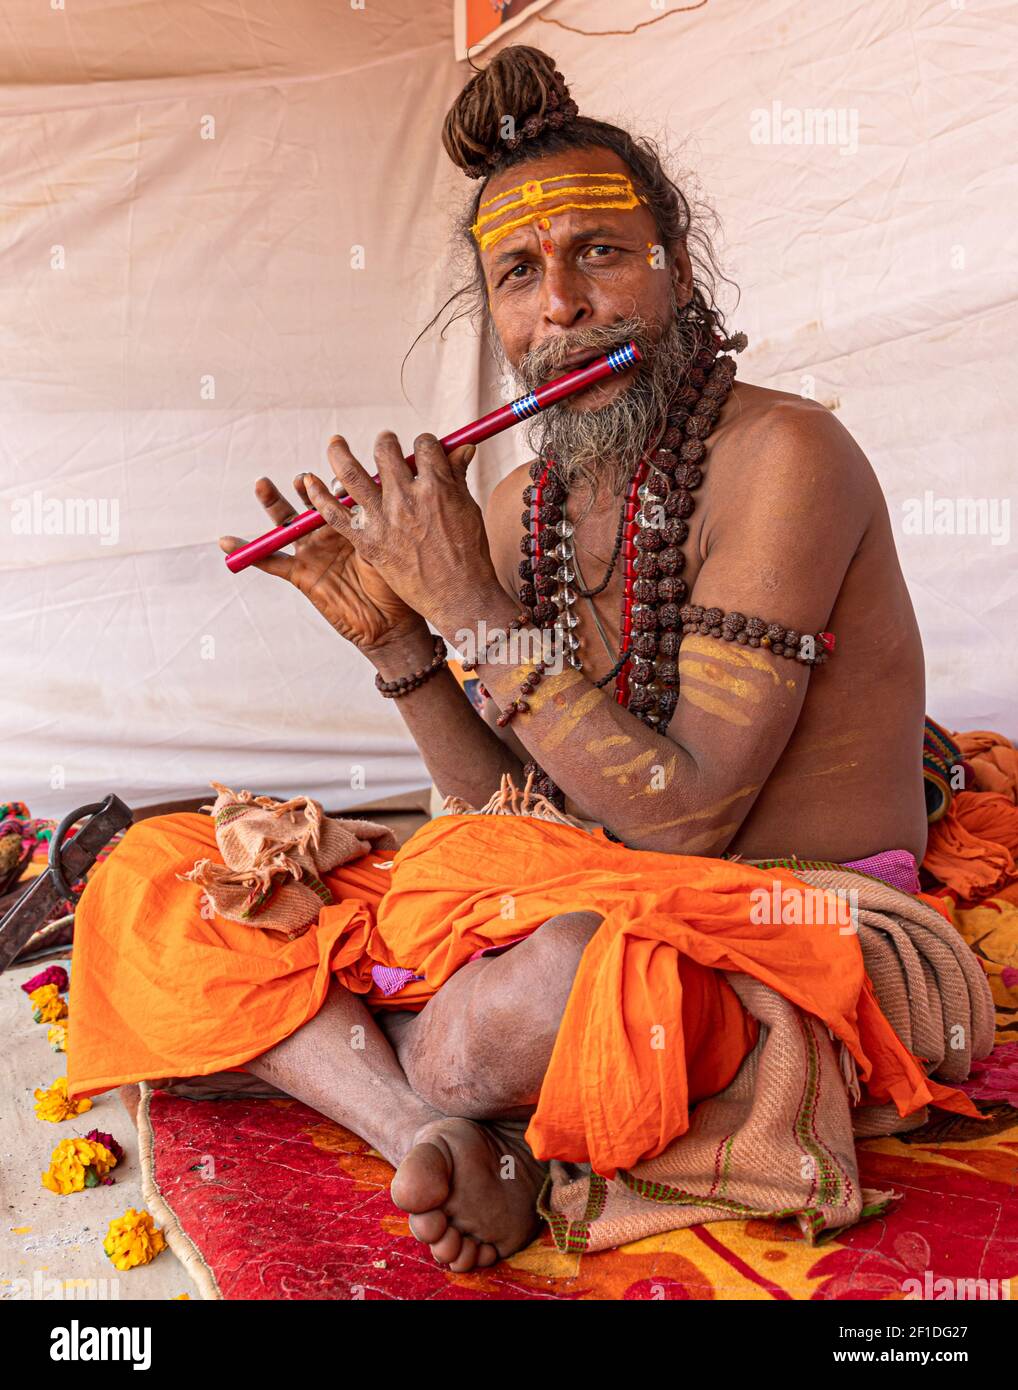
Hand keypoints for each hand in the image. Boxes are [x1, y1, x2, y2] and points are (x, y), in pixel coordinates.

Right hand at [219, 473, 423, 653]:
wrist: (391, 625)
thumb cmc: (397, 584)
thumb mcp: (387, 549)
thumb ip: (372, 524)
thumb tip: (371, 497)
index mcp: (353, 523)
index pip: (339, 495)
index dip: (336, 486)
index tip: (340, 482)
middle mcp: (330, 533)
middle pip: (309, 501)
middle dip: (304, 486)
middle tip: (303, 478)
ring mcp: (312, 552)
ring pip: (286, 524)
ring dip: (273, 504)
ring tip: (263, 485)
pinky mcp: (300, 575)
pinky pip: (270, 562)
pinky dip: (249, 552)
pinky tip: (227, 541)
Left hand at [299, 432, 501, 637]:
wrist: (458, 595)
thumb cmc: (469, 554)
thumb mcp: (468, 509)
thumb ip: (457, 476)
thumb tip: (464, 447)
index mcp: (437, 486)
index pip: (425, 447)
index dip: (424, 443)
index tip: (423, 448)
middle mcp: (406, 498)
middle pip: (386, 453)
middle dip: (385, 442)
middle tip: (384, 441)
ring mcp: (383, 519)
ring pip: (351, 474)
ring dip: (340, 454)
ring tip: (336, 443)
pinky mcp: (368, 541)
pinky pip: (335, 514)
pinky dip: (319, 496)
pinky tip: (309, 482)